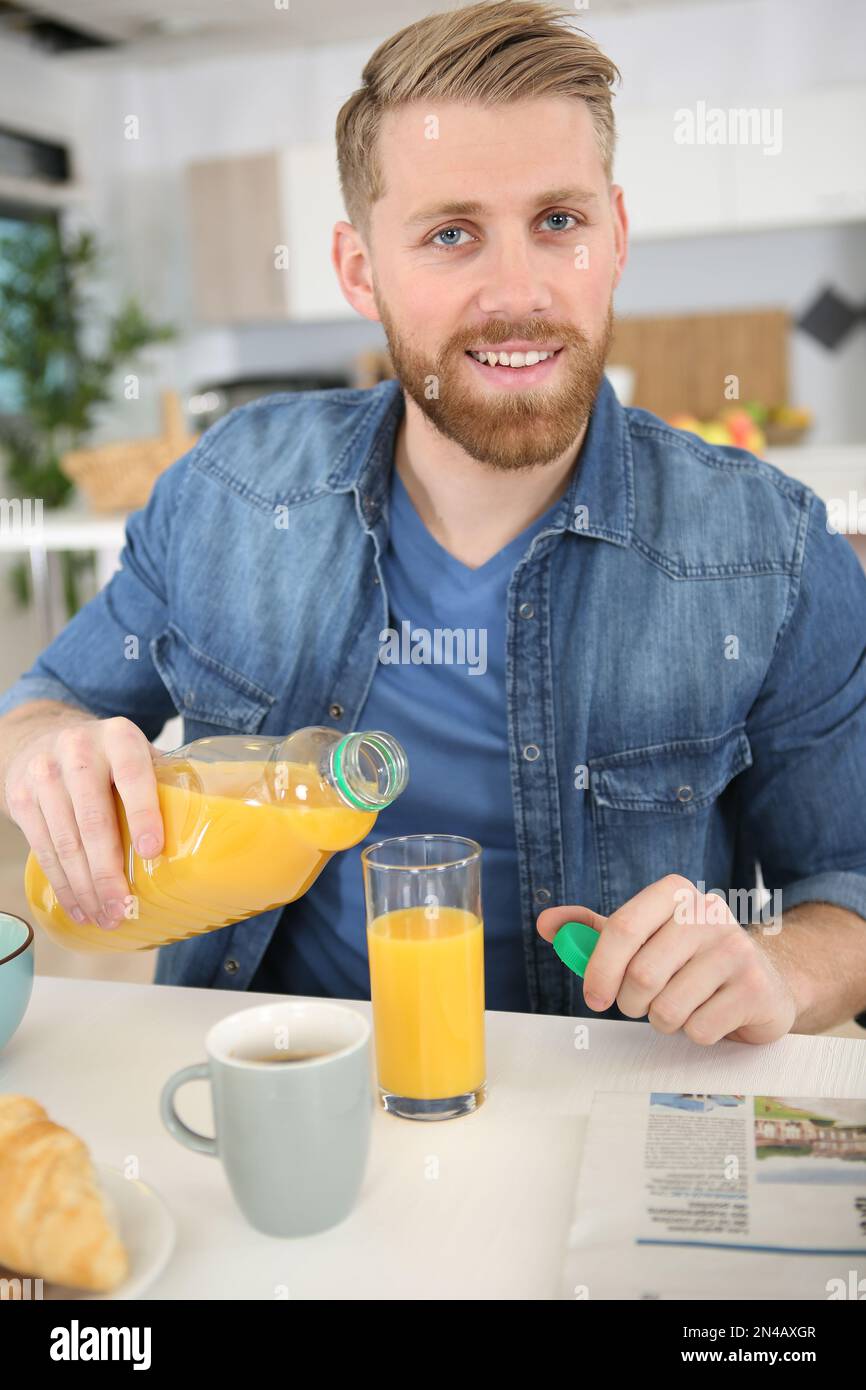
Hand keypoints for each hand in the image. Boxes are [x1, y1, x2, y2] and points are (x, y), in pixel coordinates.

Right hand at [4, 716, 163, 930]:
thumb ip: (163, 781)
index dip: (143, 814)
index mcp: (118, 738)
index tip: (152, 851)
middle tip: (124, 908)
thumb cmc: (107, 757)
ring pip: (65, 841)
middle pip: (93, 820)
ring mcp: (44, 774)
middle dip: (108, 871)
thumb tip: (204, 831)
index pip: (132, 776)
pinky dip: (62, 883)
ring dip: (85, 887)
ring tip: (104, 917)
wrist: (44, 737)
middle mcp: (77, 751)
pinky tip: (79, 906)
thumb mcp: (136, 753)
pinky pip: (43, 849)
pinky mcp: (21, 798)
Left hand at [536, 874, 796, 1044]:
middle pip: (641, 975)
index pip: (621, 928)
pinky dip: (694, 1034)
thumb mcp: (642, 937)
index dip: (599, 969)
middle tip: (643, 1003)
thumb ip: (592, 931)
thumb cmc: (688, 959)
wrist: (763, 979)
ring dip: (664, 1020)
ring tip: (681, 1005)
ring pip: (668, 1008)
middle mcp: (709, 912)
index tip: (593, 998)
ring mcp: (737, 950)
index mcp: (675, 893)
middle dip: (632, 1003)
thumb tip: (546, 924)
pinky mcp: (756, 989)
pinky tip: (710, 1014)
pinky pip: (699, 1030)